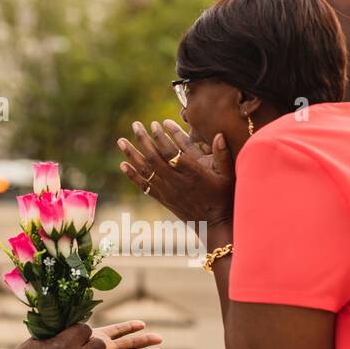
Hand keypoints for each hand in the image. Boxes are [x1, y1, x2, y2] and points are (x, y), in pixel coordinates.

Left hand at [118, 119, 233, 226]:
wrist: (214, 224)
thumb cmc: (223, 197)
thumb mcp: (228, 175)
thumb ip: (223, 154)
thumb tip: (219, 134)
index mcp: (191, 174)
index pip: (171, 152)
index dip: (161, 137)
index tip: (154, 124)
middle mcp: (176, 182)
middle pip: (154, 158)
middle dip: (143, 140)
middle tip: (135, 124)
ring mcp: (167, 191)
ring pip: (146, 171)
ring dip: (132, 154)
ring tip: (121, 141)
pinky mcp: (163, 199)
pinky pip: (144, 186)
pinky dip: (132, 175)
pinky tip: (123, 165)